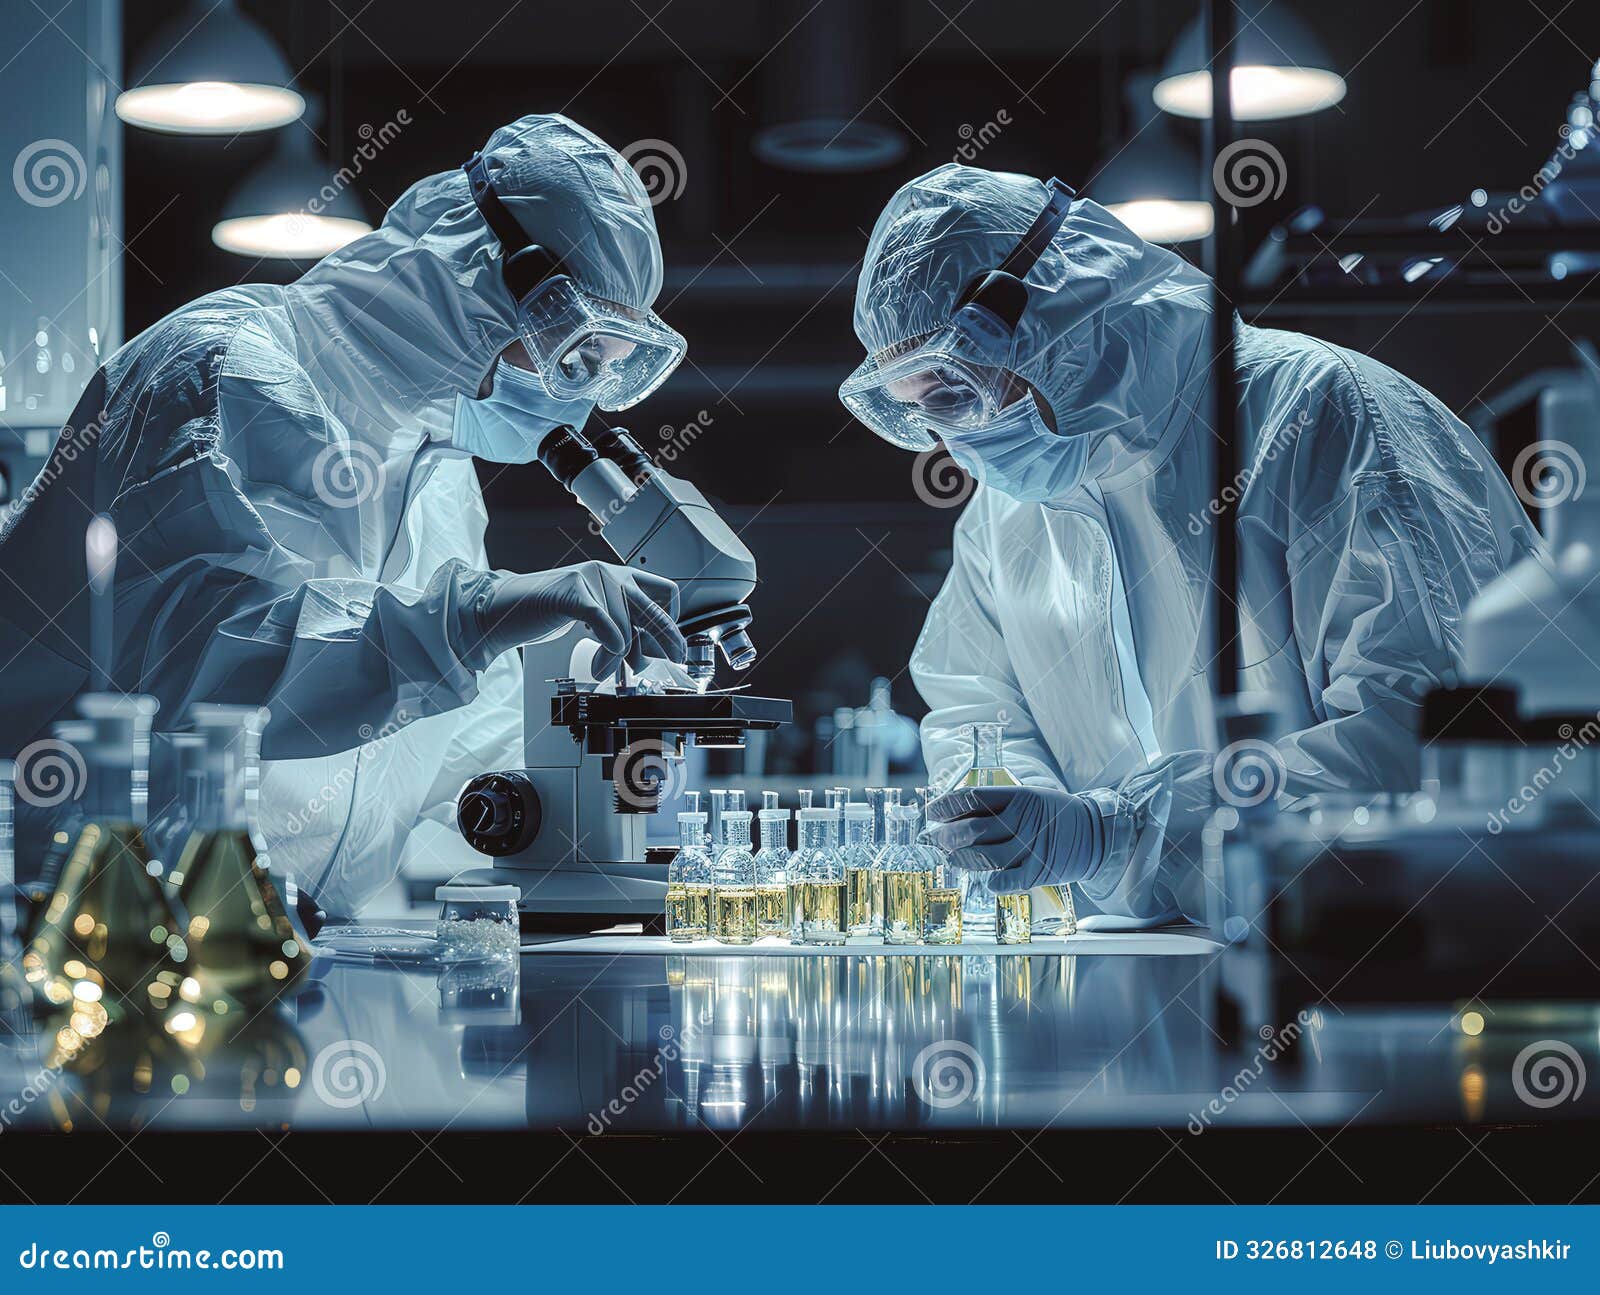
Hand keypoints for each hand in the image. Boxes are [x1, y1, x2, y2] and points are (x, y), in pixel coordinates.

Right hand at [466, 561, 685, 677]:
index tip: (671, 645)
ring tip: (602, 670)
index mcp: (617, 576)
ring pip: (625, 627)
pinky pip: (606, 622)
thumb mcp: (594, 616)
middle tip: (671, 661)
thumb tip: (650, 653)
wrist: (502, 609)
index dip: (672, 621)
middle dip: (666, 641)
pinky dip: (608, 647)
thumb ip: (621, 625)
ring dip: (617, 658)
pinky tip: (601, 660)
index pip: (664, 591)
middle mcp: (609, 572)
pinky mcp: (573, 591)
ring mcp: (591, 578)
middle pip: (653, 609)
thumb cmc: (546, 613)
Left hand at [925, 785, 1102, 894]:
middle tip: (938, 839)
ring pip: (985, 857)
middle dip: (948, 836)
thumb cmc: (1054, 815)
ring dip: (962, 859)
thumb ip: (998, 804)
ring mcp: (1033, 847)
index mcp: (1020, 796)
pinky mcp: (1041, 871)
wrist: (1096, 834)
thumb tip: (956, 814)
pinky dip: (992, 882)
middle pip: (973, 829)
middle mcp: (1025, 820)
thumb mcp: (1030, 797)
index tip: (932, 812)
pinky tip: (986, 880)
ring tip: (952, 858)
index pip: (973, 797)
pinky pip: (1007, 881)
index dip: (947, 805)